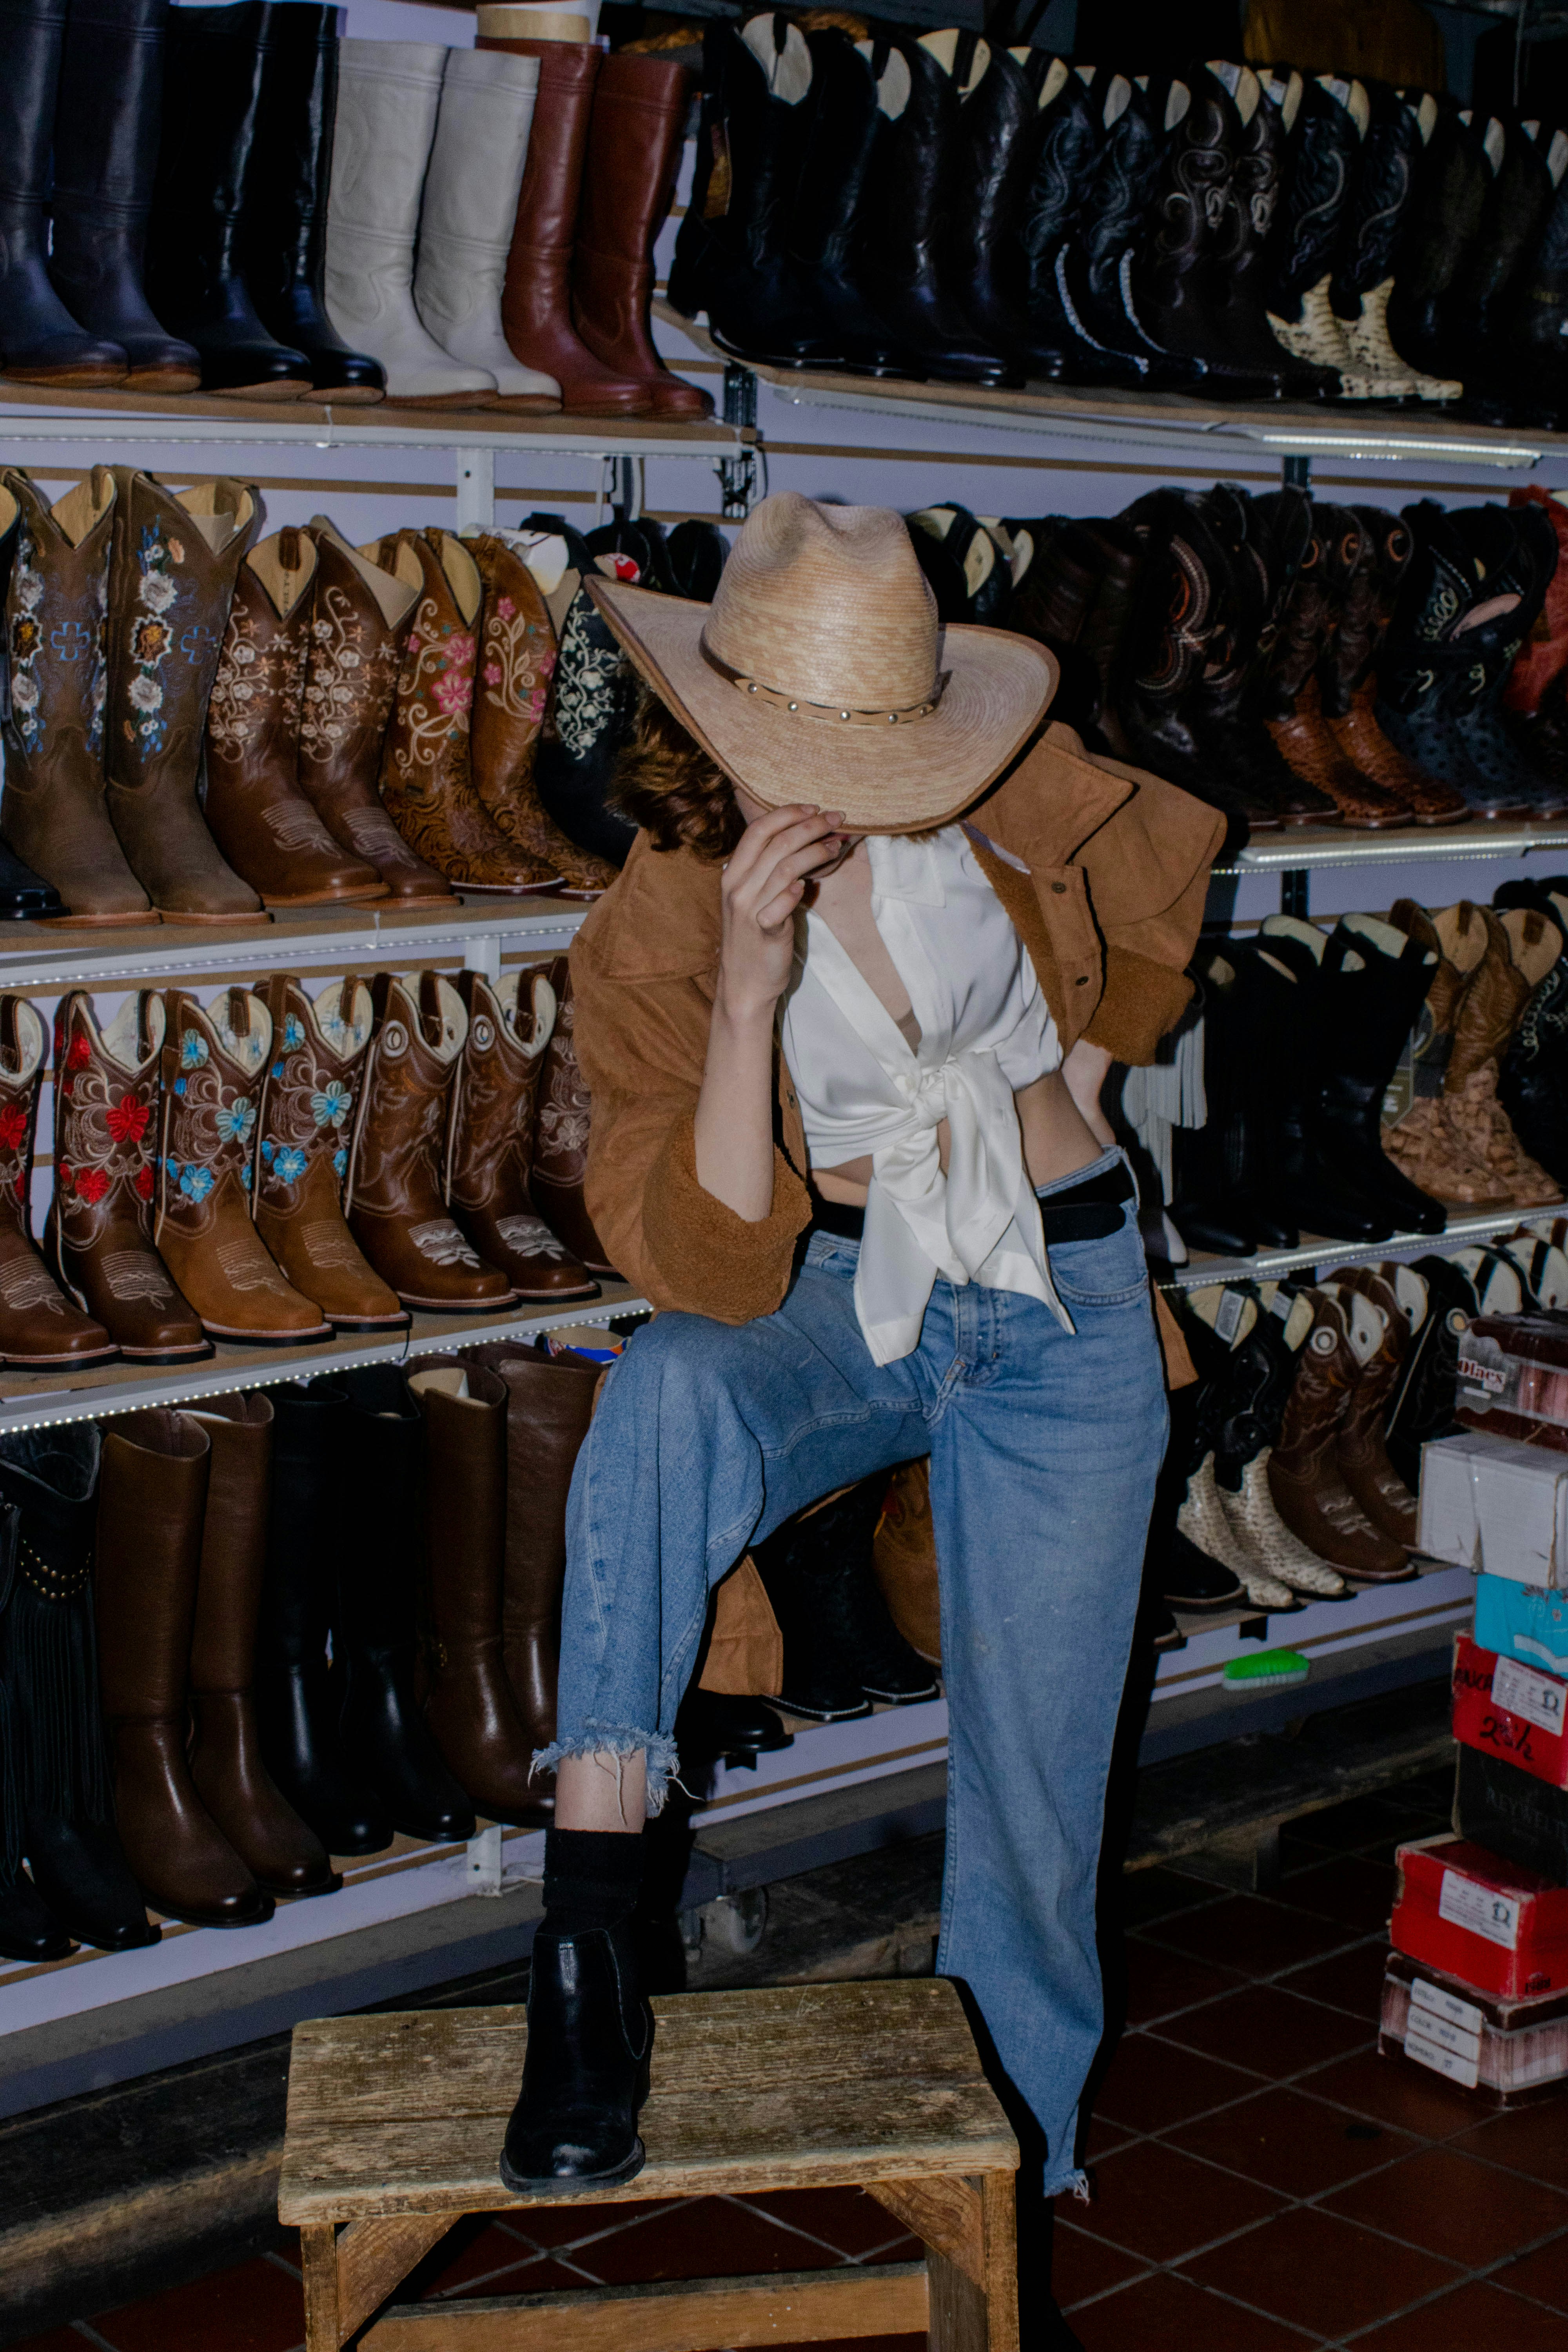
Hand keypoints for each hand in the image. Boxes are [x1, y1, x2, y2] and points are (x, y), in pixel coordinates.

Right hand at [716, 804, 845, 1023]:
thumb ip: (768, 872)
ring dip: (815, 851)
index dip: (787, 813)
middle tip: (837, 819)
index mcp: (733, 874)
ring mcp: (749, 909)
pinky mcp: (764, 931)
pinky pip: (781, 903)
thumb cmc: (755, 938)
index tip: (814, 807)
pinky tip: (810, 884)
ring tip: (837, 845)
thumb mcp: (754, 899)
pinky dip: (795, 890)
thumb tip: (803, 842)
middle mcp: (737, 887)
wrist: (745, 984)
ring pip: (784, 866)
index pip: (758, 829)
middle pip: (775, 842)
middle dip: (810, 825)